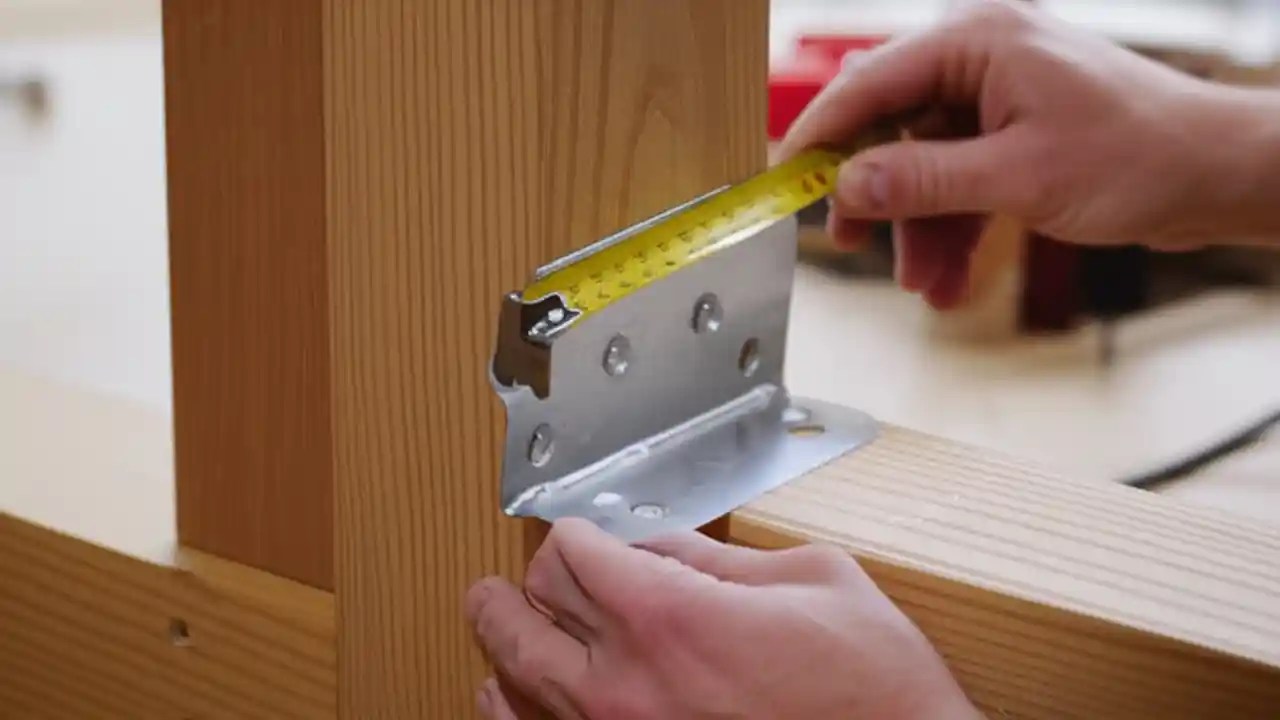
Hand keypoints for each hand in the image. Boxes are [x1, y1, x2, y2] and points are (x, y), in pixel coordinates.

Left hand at [465, 519, 978, 718]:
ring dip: (504, 640)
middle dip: (527, 582)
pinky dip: (510, 714)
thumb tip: (660, 546)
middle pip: (532, 609)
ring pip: (520, 681)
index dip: (575, 533)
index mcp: (670, 617)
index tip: (580, 534)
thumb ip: (717, 558)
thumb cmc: (872, 689)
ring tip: (492, 616)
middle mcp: (628, 684)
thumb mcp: (811, 581)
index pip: (571, 552)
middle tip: (512, 576)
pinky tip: (502, 698)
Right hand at [780, 0, 1279, 308]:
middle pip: (891, 126)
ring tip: (920, 283)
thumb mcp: (1016, 177)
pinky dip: (951, 227)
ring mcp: (998, 97)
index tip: (785, 179)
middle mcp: (981, 60)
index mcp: (977, 42)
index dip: (820, 135)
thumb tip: (848, 186)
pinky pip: (959, 180)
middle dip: (877, 195)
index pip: (868, 83)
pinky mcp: (1014, 133)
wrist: (1216, 175)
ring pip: (924, 164)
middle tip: (850, 240)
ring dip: (918, 227)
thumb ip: (922, 182)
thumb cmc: (1139, 156)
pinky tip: (947, 275)